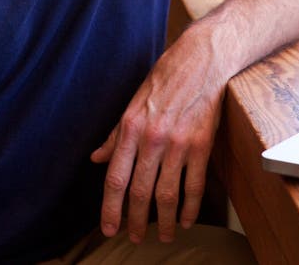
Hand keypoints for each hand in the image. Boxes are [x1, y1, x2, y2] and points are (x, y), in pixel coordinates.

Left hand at [90, 29, 225, 243]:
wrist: (201, 60)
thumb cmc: (166, 79)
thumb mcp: (134, 103)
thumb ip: (116, 135)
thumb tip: (97, 158)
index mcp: (131, 127)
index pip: (115, 177)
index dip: (110, 208)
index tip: (109, 228)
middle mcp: (152, 137)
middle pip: (140, 191)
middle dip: (136, 221)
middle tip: (136, 238)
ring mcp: (179, 142)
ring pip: (167, 193)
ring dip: (165, 220)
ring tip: (165, 235)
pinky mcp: (202, 144)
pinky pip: (195, 184)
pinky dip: (191, 207)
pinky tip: (188, 218)